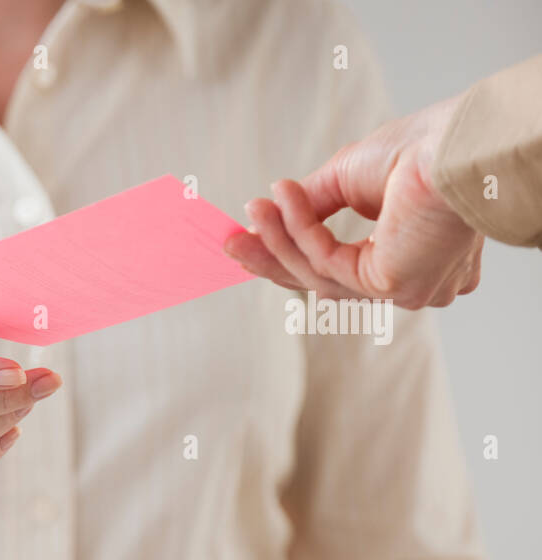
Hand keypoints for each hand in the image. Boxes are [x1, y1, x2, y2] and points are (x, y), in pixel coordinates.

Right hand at [225, 97, 484, 308]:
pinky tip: (280, 198)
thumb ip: (312, 202)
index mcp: (412, 258)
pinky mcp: (393, 287)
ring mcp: (405, 291)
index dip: (290, 253)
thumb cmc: (423, 150)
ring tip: (251, 210)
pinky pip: (325, 261)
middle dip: (272, 258)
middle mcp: (413, 283)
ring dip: (277, 241)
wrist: (453, 143)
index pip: (339, 269)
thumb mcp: (350, 177)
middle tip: (230, 242)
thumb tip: (273, 210)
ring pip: (319, 276)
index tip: (251, 235)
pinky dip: (297, 228)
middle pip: (322, 281)